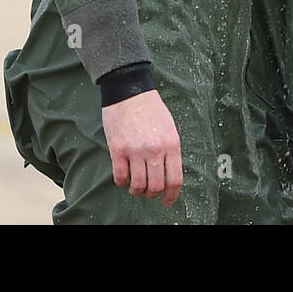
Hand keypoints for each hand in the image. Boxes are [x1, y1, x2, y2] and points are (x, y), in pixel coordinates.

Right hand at [100, 89, 182, 204]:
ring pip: (138, 186)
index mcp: (171, 144)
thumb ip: (170, 150)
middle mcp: (155, 150)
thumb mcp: (169, 127)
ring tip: (135, 186)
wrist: (129, 90)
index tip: (167, 201)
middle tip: (148, 192)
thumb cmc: (150, 108)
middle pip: (156, 187)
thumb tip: (168, 173)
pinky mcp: (118, 149)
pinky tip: (123, 177)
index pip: (175, 180)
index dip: (172, 196)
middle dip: (152, 194)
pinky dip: (121, 182)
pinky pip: (120, 177)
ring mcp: (136, 150)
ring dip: (136, 191)